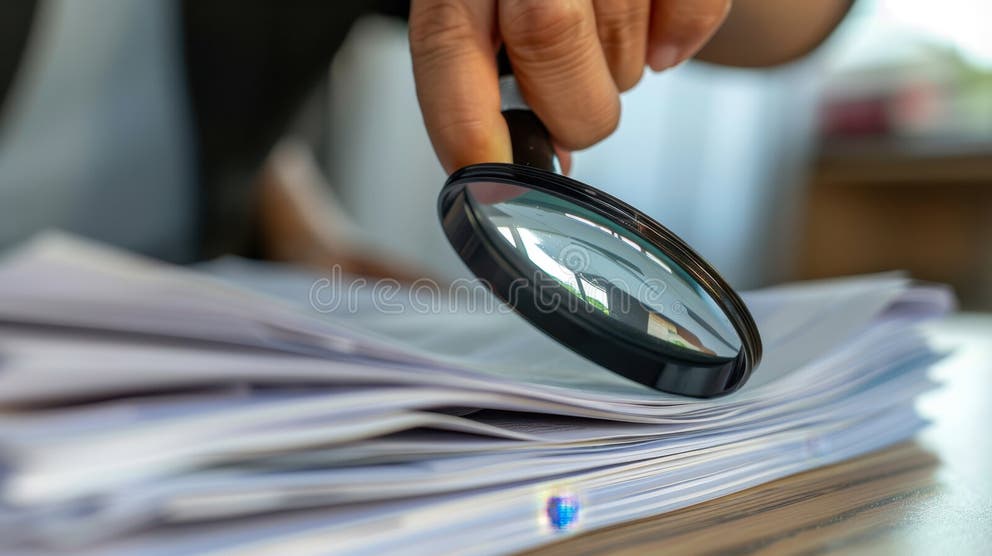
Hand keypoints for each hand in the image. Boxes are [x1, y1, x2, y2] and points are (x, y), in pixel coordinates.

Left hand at [409, 0, 730, 173]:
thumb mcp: (490, 9)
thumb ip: (485, 74)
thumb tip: (514, 166)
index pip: (446, 36)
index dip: (462, 119)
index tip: (487, 181)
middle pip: (545, 37)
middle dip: (569, 110)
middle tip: (571, 110)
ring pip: (622, 40)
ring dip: (619, 71)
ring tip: (607, 41)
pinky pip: (693, 10)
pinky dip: (681, 37)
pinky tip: (661, 36)